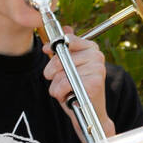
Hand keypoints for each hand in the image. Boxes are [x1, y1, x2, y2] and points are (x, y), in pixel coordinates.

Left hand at [43, 26, 115, 142]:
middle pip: (59, 58)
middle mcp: (97, 56)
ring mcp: (97, 69)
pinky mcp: (94, 83)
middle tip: (59, 82)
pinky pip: (64, 85)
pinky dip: (61, 94)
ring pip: (60, 74)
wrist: (90, 113)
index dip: (53, 45)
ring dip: (57, 87)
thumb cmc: (77, 89)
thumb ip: (65, 49)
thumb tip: (64, 28)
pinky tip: (70, 97)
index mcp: (91, 48)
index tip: (46, 50)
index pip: (67, 39)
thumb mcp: (68, 67)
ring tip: (67, 91)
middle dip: (52, 73)